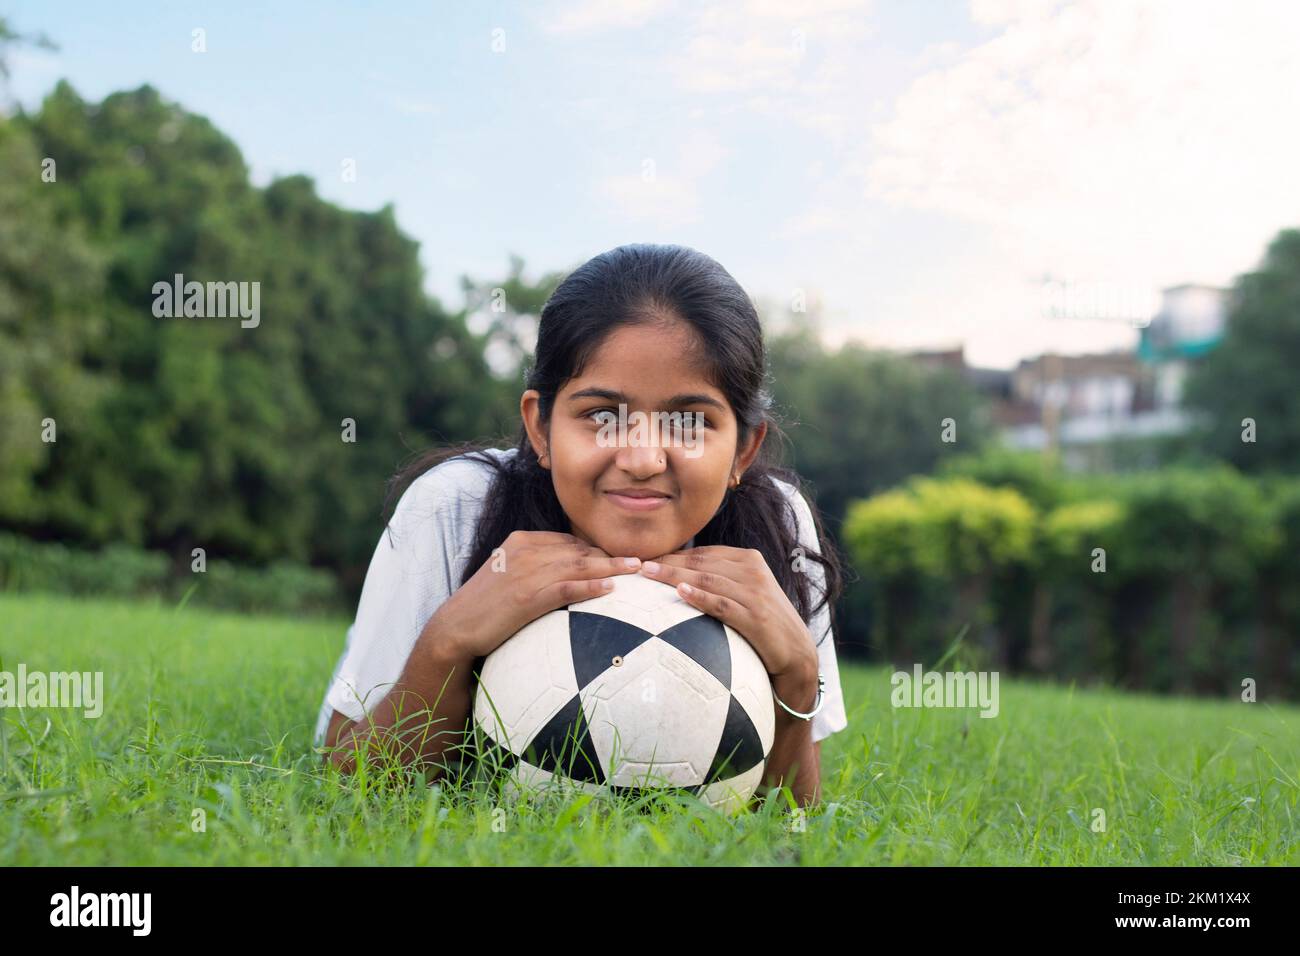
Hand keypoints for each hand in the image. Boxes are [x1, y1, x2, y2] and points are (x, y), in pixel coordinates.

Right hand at [431, 531, 642, 659]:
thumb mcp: (508, 574)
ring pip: (578, 565)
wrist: (456, 626)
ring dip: (611, 566)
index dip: (595, 550)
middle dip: (610, 555)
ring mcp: (526, 573)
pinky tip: (611, 589)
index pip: (568, 541)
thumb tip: (566, 572)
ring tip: (636, 568)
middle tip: (640, 560)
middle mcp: (526, 551)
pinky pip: (566, 589)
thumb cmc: (484, 605)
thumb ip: (535, 567)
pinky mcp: (526, 597)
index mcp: (521, 541)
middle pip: (578, 550)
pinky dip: (590, 587)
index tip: (618, 557)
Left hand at [637, 546, 817, 682]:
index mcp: (749, 560)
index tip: (646, 556)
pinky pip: (721, 604)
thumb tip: (681, 577)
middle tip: (636, 562)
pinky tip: (679, 591)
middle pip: (700, 563)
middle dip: (667, 561)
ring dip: (674, 575)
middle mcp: (753, 571)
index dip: (673, 553)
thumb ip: (722, 581)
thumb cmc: (764, 623)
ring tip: (647, 573)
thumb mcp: (746, 594)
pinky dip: (699, 596)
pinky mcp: (755, 617)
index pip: (703, 553)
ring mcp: (755, 593)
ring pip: (706, 579)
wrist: (797, 653)